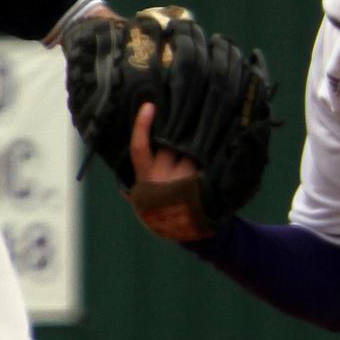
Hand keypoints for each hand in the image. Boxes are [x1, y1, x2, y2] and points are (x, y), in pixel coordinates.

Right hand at [127, 102, 209, 240]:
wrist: (189, 233)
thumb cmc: (162, 216)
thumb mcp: (143, 205)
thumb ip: (134, 193)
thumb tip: (123, 187)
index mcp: (146, 178)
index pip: (140, 147)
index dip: (142, 126)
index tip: (149, 106)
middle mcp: (164, 177)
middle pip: (172, 144)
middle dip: (180, 131)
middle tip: (189, 109)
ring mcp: (184, 179)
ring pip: (192, 150)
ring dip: (198, 140)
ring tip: (206, 122)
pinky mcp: (202, 182)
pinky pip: (206, 160)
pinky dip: (210, 152)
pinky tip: (217, 140)